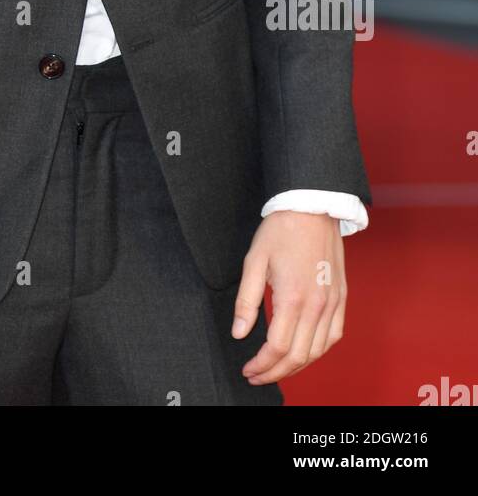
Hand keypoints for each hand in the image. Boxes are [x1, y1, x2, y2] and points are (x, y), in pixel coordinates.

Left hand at [231, 211, 346, 386]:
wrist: (312, 206)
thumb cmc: (281, 230)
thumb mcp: (254, 261)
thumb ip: (247, 300)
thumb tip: (239, 333)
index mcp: (293, 297)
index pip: (277, 348)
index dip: (261, 365)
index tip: (248, 370)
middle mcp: (317, 305)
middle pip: (298, 356)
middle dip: (275, 372)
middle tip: (257, 375)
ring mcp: (333, 303)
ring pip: (317, 351)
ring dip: (296, 366)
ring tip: (276, 368)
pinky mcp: (342, 297)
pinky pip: (333, 336)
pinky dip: (318, 351)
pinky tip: (303, 352)